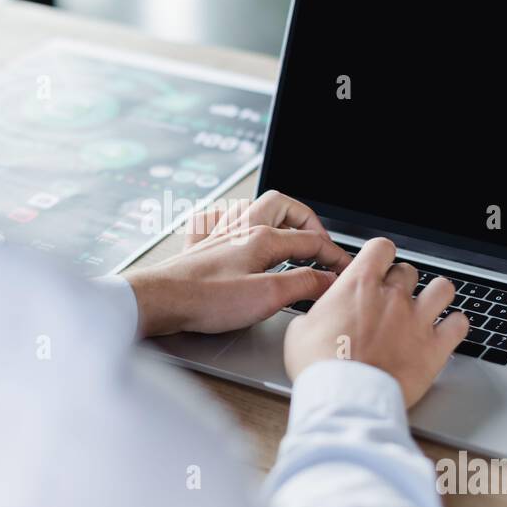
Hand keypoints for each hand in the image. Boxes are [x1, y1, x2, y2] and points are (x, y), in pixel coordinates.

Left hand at [124, 190, 351, 336]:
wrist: (161, 300)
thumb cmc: (207, 300)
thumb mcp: (267, 297)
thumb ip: (302, 284)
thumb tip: (328, 278)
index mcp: (262, 239)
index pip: (310, 241)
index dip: (334, 255)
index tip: (345, 270)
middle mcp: (240, 229)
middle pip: (282, 206)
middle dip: (306, 219)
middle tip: (318, 242)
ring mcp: (218, 235)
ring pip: (250, 207)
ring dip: (272, 216)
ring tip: (285, 233)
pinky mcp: (199, 247)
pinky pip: (215, 218)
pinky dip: (230, 219)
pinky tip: (233, 230)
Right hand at [282, 237, 469, 407]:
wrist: (346, 397)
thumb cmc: (320, 366)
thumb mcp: (301, 330)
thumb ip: (318, 313)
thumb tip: (318, 316)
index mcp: (359, 284)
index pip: (380, 247)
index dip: (379, 256)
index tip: (376, 266)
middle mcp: (392, 296)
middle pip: (409, 271)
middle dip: (401, 282)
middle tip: (391, 300)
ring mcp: (418, 319)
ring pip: (442, 288)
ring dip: (435, 295)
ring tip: (426, 308)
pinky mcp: (435, 347)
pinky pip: (459, 325)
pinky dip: (455, 326)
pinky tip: (446, 331)